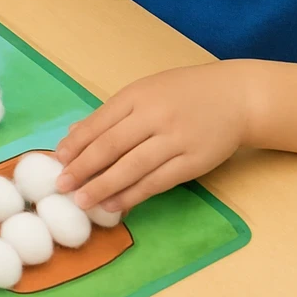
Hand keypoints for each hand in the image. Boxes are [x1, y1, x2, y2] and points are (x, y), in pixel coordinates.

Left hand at [53, 61, 251, 212]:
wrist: (238, 97)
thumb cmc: (185, 93)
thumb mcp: (146, 91)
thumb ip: (112, 113)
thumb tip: (74, 134)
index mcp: (139, 95)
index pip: (100, 122)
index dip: (77, 144)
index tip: (57, 160)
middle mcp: (155, 116)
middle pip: (111, 146)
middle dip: (83, 168)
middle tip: (61, 186)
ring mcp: (176, 140)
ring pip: (132, 167)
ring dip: (103, 186)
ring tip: (81, 201)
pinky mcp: (194, 162)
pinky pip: (157, 182)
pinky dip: (133, 195)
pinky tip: (115, 205)